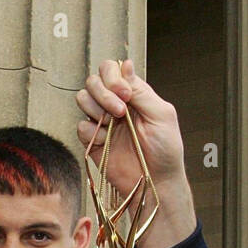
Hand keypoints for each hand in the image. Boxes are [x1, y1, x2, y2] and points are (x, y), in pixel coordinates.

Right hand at [75, 60, 196, 247]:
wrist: (156, 183)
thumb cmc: (166, 150)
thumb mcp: (161, 115)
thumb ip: (142, 91)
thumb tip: (126, 64)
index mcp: (133, 95)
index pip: (112, 70)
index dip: (113, 77)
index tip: (125, 93)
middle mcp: (115, 104)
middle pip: (93, 81)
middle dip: (103, 92)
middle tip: (119, 111)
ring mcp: (102, 122)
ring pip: (82, 99)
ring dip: (95, 108)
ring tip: (112, 124)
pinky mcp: (92, 142)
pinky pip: (81, 127)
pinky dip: (92, 131)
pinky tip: (106, 141)